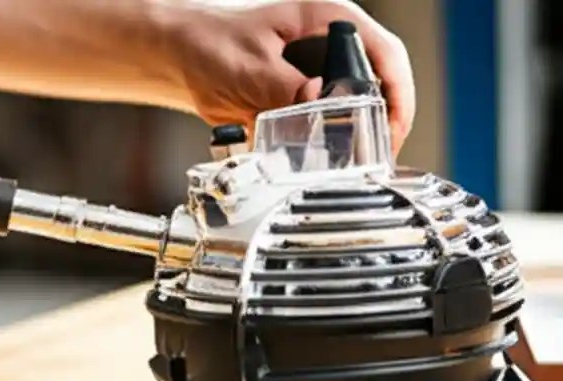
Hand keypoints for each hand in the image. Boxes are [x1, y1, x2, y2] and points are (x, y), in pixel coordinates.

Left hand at [166, 0, 414, 154]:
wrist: (178, 54)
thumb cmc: (209, 42)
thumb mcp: (249, 67)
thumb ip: (285, 87)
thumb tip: (320, 103)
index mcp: (329, 19)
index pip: (386, 54)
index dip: (399, 94)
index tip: (394, 130)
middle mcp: (330, 41)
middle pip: (377, 84)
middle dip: (379, 123)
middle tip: (374, 159)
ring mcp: (317, 68)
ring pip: (352, 106)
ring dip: (350, 136)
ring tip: (349, 165)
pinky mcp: (301, 92)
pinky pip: (323, 119)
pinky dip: (321, 141)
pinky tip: (314, 158)